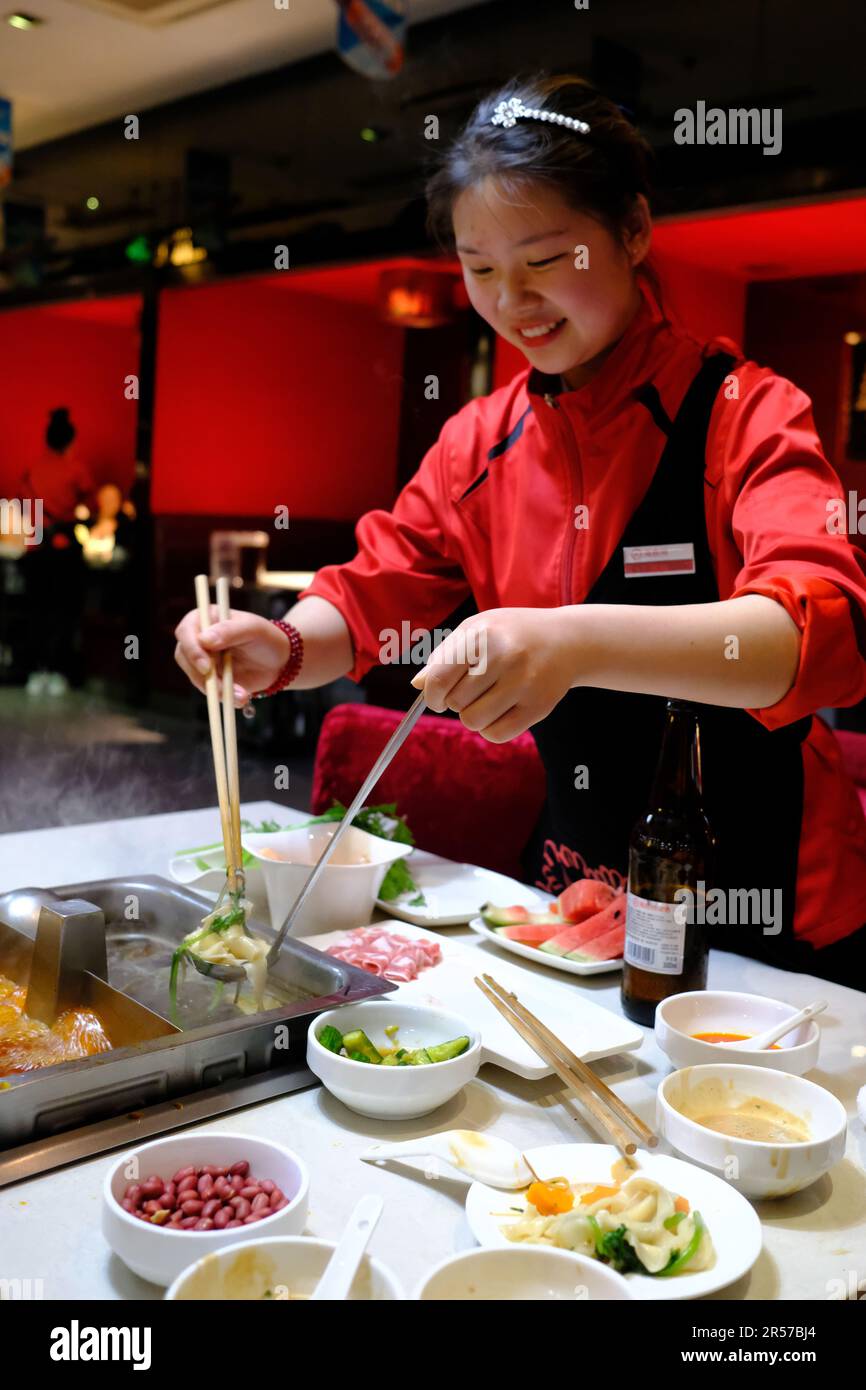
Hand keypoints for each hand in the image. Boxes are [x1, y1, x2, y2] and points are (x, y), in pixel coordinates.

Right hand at [174, 606, 289, 706]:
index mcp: (207, 618)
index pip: (186, 631)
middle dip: (201, 675)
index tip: (205, 665)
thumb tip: (204, 639)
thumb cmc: (266, 638)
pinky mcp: (209, 678)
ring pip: (195, 677)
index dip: (191, 649)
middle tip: (221, 687)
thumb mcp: (253, 629)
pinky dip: (223, 696)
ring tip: (242, 695)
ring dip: (216, 689)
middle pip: (184, 657)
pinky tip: (241, 698)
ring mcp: (202, 660)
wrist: (279, 662)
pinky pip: (208, 690)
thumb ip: (229, 631)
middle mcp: (199, 638)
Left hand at [411, 607, 580, 741]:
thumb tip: (417, 685)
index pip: (439, 678)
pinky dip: (490, 729)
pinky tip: (499, 712)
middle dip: (456, 702)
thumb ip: (444, 655)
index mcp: (482, 634)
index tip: (437, 698)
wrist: (567, 640)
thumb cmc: (511, 634)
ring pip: (473, 721)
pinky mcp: (539, 706)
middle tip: (472, 691)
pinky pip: (496, 734)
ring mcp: (524, 682)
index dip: (432, 695)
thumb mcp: (477, 630)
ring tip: (486, 700)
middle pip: (455, 702)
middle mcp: (504, 656)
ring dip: (473, 716)